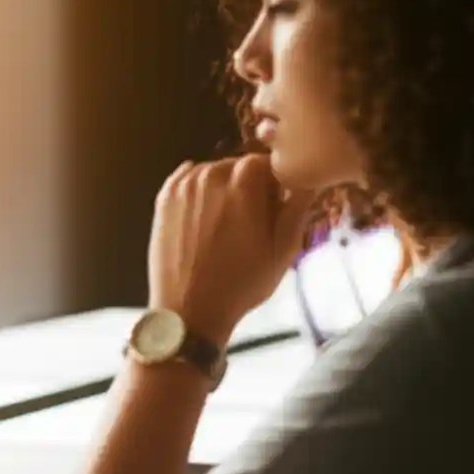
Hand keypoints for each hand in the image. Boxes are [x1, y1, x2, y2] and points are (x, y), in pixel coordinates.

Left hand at [148, 155, 316, 345]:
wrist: (188, 310)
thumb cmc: (242, 283)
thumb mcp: (284, 247)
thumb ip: (299, 204)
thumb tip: (310, 176)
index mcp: (246, 179)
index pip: (272, 163)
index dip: (278, 186)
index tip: (277, 210)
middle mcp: (212, 172)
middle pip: (240, 167)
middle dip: (250, 187)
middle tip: (251, 223)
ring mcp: (183, 184)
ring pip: (213, 173)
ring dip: (223, 190)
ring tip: (225, 226)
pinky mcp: (164, 198)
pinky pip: (188, 181)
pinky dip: (199, 192)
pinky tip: (204, 217)